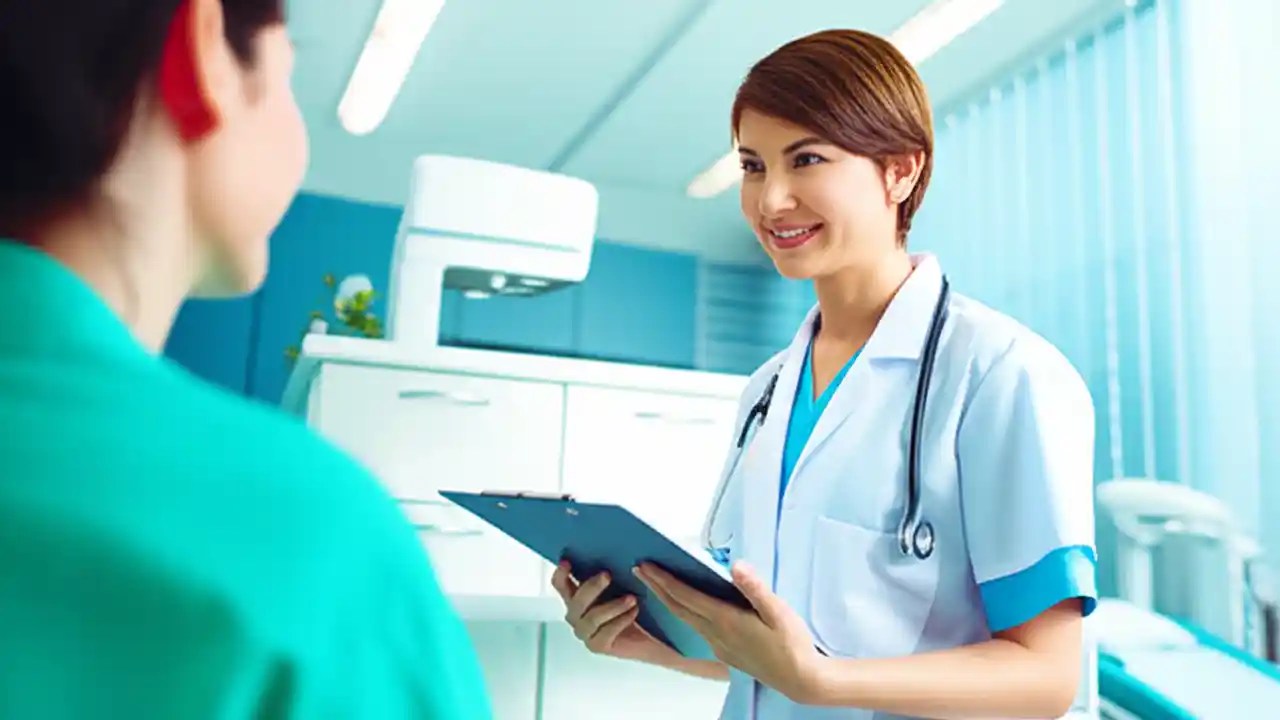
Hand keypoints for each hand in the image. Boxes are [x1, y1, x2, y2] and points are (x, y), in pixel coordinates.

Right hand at [550, 561, 675, 664]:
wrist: (648, 633)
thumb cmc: (631, 602)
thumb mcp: (621, 583)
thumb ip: (610, 571)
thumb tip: (611, 551)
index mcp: (576, 595)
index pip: (560, 584)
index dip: (561, 573)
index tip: (567, 561)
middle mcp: (576, 614)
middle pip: (576, 601)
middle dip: (591, 587)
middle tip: (608, 575)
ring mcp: (585, 632)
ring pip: (592, 618)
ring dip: (613, 606)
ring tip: (632, 598)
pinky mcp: (597, 646)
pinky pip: (605, 633)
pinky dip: (621, 620)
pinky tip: (634, 612)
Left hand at [635, 560, 824, 702]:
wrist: (800, 679)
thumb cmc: (792, 644)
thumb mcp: (778, 611)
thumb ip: (755, 588)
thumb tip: (736, 566)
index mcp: (726, 620)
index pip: (686, 596)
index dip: (664, 579)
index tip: (646, 565)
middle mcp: (716, 634)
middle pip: (678, 607)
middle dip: (656, 587)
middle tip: (639, 570)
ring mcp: (719, 645)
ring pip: (685, 619)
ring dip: (668, 600)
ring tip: (656, 585)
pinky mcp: (726, 652)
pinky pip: (697, 628)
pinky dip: (684, 613)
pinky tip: (687, 608)